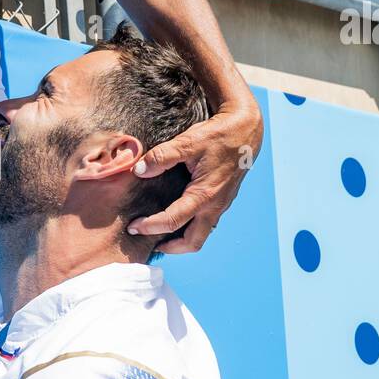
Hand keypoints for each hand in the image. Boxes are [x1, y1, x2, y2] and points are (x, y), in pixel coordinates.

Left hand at [127, 96, 263, 253]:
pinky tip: (176, 217)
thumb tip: (139, 170)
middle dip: (169, 248)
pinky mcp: (222, 201)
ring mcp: (221, 205)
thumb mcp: (188, 142)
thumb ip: (162, 156)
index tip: (133, 226)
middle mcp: (215, 206)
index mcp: (204, 195)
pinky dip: (189, 228)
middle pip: (193, 243)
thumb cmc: (218, 136)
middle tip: (147, 240)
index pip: (173, 221)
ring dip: (180, 240)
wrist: (246, 131)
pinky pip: (205, 224)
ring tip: (159, 233)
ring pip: (201, 235)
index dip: (150, 226)